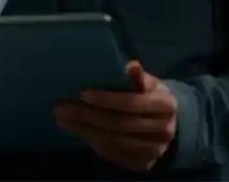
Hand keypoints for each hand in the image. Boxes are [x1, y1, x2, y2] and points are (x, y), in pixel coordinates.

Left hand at [54, 60, 177, 171]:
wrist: (165, 123)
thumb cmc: (150, 96)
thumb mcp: (148, 83)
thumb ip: (138, 77)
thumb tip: (132, 65)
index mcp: (166, 106)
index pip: (131, 103)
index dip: (106, 99)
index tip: (82, 94)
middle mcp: (164, 131)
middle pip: (120, 125)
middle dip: (88, 116)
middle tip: (62, 108)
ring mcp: (155, 151)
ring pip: (115, 142)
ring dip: (85, 131)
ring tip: (63, 120)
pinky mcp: (144, 164)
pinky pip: (114, 155)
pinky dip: (94, 144)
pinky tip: (79, 132)